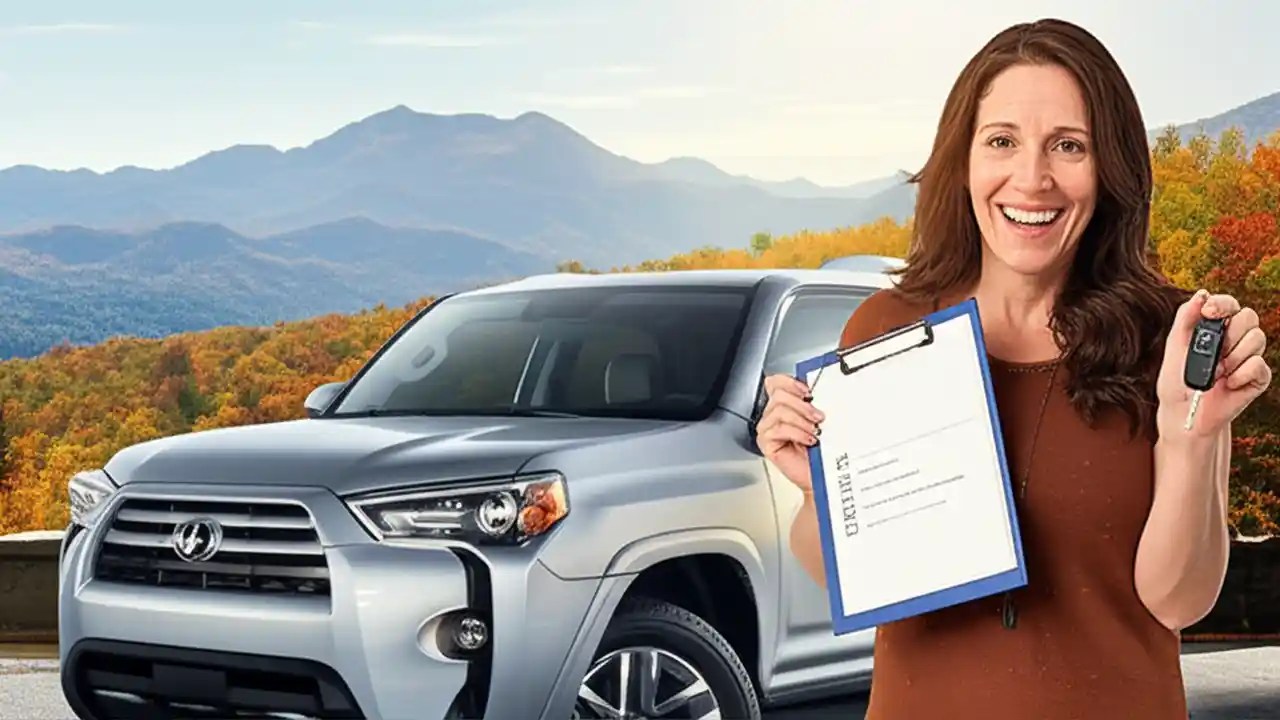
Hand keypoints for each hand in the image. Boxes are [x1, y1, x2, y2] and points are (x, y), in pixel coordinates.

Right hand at [756, 374, 822, 490]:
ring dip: (801, 420)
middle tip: (818, 416)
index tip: (808, 391)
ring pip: (779, 412)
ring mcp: (767, 429)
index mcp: (784, 405)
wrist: (822, 476)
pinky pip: (778, 429)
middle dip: (802, 405)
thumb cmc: (821, 451)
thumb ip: (815, 404)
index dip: (790, 383)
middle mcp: (773, 416)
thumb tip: (821, 390)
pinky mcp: (766, 443)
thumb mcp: (820, 421)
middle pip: (778, 395)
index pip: (776, 383)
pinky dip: (797, 433)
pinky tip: (808, 440)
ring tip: (815, 431)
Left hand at [1157, 289, 1271, 439]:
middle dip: (1229, 333)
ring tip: (1217, 372)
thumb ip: (1185, 319)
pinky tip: (1228, 383)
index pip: (1230, 304)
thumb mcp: (1174, 348)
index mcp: (1215, 329)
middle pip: (1248, 316)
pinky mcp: (1258, 377)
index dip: (1223, 304)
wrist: (1184, 415)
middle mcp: (1235, 340)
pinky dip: (1241, 374)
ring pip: (1257, 338)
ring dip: (1232, 357)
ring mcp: (1248, 358)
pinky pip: (1259, 364)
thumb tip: (1201, 294)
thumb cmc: (1177, 382)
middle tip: (1214, 352)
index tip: (1210, 313)